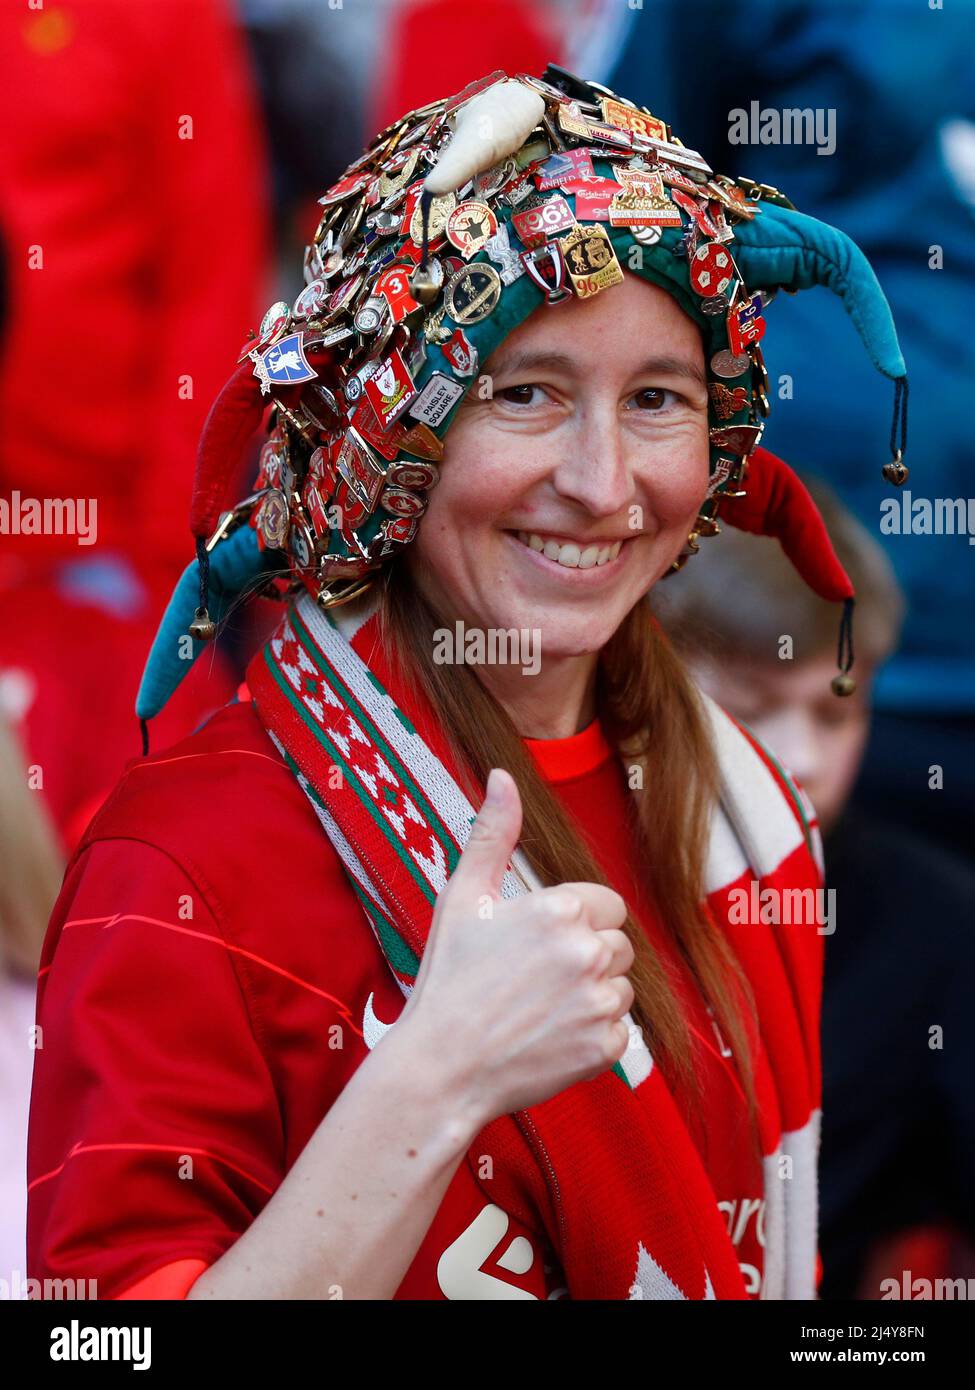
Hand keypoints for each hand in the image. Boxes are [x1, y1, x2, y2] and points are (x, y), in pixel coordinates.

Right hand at [397, 767, 634, 1125]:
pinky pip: (619, 1032)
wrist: (441, 1068)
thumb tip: (503, 776)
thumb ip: (493, 833)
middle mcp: (588, 951)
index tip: (538, 946)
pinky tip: (549, 1038)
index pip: (607, 905)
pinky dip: (591, 1036)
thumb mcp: (463, 897)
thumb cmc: (449, 979)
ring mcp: (599, 1002)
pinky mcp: (605, 1048)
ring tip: (540, 1010)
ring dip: (592, 997)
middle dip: (587, 958)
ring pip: (622, 988)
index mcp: (560, 908)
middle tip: (535, 980)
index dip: (575, 923)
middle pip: (619, 945)